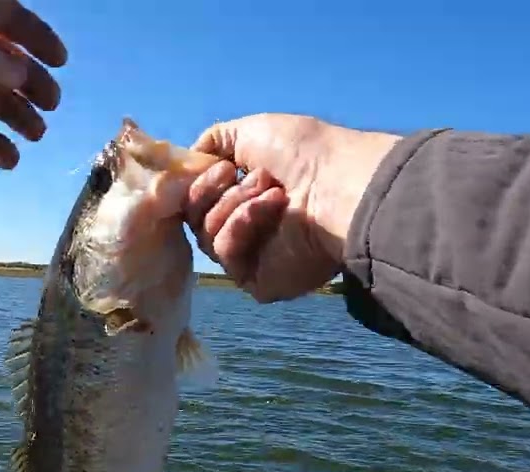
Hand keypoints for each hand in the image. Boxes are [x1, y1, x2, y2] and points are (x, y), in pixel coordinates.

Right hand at [184, 114, 399, 302]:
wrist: (337, 184)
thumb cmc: (302, 154)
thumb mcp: (249, 131)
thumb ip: (213, 142)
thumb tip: (192, 160)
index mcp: (246, 195)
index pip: (198, 198)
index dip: (198, 183)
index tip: (220, 166)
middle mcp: (248, 226)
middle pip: (195, 218)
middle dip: (215, 191)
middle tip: (252, 176)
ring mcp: (253, 257)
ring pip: (206, 236)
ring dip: (233, 206)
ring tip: (272, 192)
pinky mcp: (258, 282)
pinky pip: (225, 256)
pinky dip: (239, 228)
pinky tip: (270, 210)